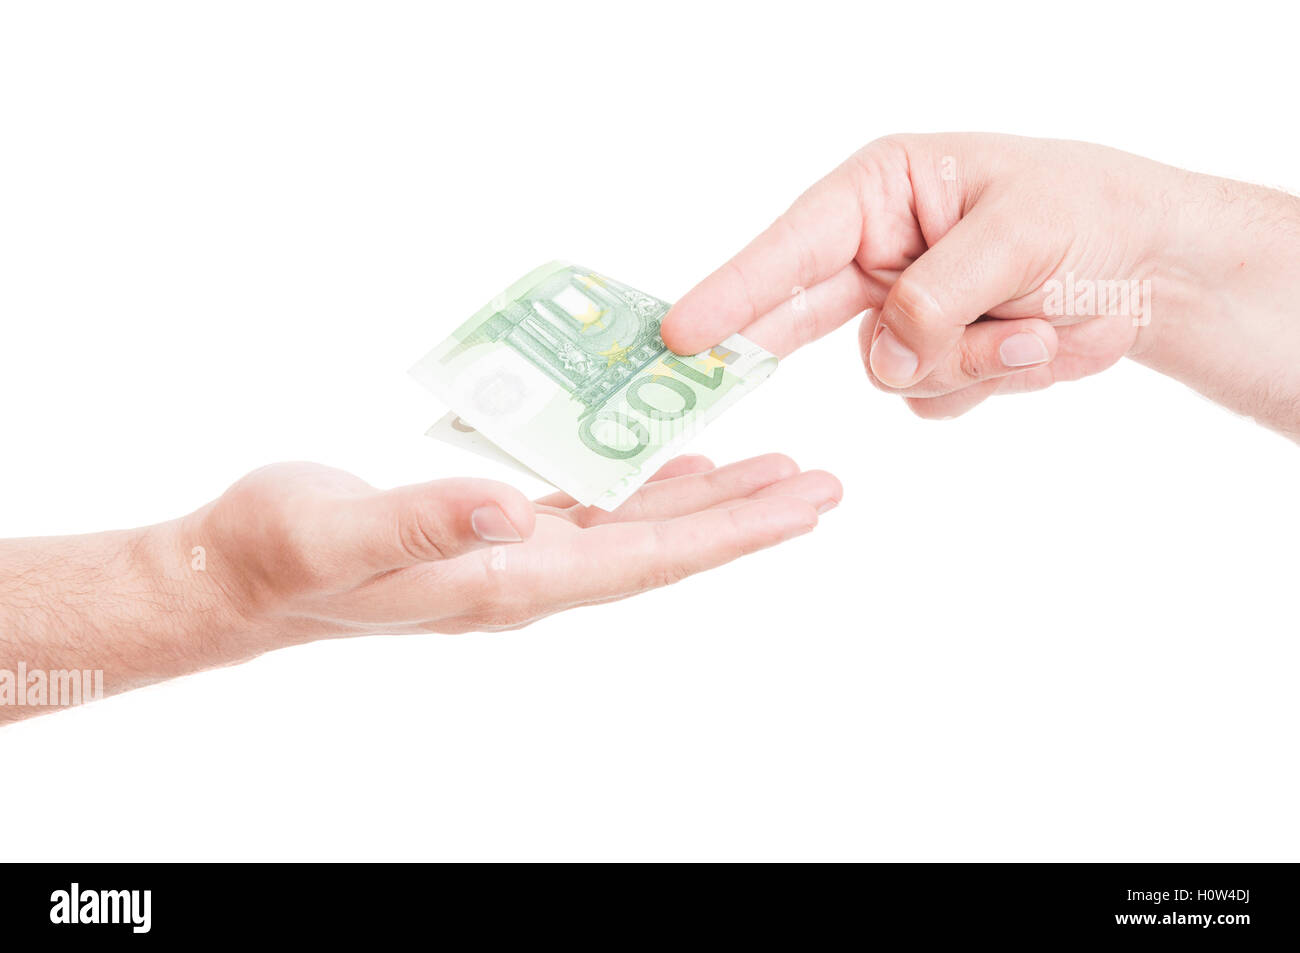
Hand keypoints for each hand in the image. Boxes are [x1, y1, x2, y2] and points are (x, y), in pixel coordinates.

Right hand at [187, 453, 838, 655]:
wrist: (237, 574)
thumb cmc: (279, 553)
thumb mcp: (342, 534)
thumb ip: (428, 523)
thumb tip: (514, 510)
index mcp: (511, 578)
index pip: (647, 559)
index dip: (730, 532)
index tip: (803, 505)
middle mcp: (529, 573)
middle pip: (662, 546)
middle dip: (744, 516)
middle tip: (820, 484)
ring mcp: (514, 556)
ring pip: (633, 525)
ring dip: (703, 499)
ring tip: (767, 467)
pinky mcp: (493, 534)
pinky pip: (587, 509)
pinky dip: (636, 485)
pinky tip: (665, 464)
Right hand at [660, 133, 1299, 429]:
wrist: (1155, 266)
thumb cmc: (1089, 211)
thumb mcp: (1024, 232)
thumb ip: (942, 291)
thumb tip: (886, 349)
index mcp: (881, 192)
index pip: (791, 246)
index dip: (731, 291)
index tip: (678, 334)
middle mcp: (874, 253)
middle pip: (803, 316)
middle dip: (820, 340)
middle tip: (741, 362)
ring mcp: (900, 315)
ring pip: (892, 372)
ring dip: (976, 361)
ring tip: (1045, 327)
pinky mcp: (933, 361)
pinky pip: (935, 398)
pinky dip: (998, 380)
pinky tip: (1044, 342)